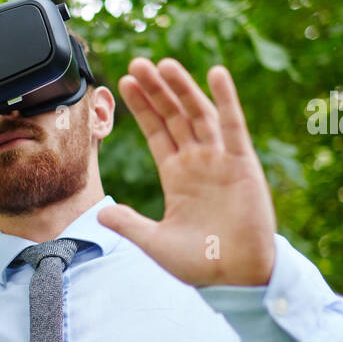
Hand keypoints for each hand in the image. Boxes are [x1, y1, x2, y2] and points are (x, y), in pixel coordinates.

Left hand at [97, 58, 275, 286]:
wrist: (235, 278)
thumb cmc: (199, 262)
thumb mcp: (154, 242)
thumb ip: (129, 224)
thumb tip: (100, 214)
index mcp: (176, 176)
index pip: (156, 132)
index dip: (141, 108)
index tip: (123, 83)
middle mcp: (197, 162)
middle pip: (173, 117)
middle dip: (156, 90)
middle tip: (137, 63)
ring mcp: (220, 160)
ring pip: (198, 115)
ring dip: (182, 88)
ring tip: (164, 64)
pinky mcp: (242, 165)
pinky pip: (233, 127)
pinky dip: (226, 100)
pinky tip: (216, 73)